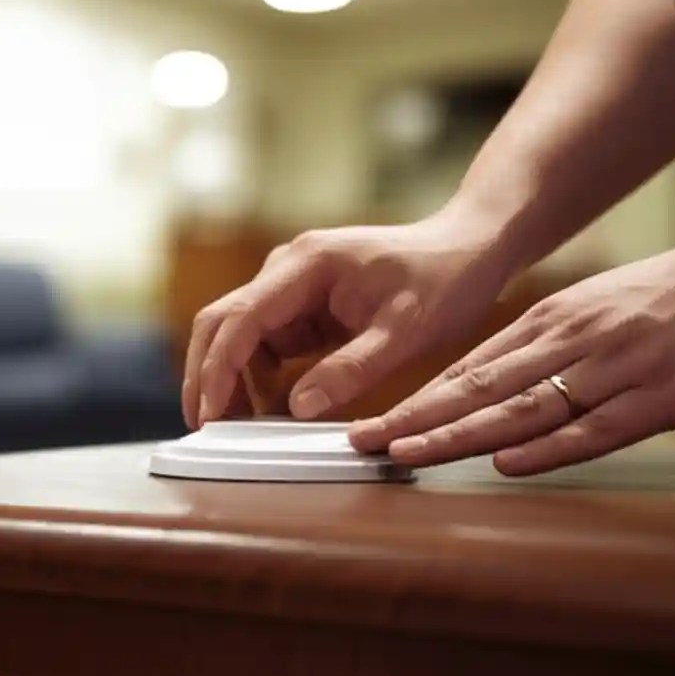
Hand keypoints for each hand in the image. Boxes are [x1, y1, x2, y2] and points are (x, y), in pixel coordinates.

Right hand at [182, 209, 512, 428]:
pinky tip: (271, 409)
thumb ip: (352, 369)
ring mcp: (292, 287)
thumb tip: (297, 408)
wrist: (467, 247)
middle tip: (206, 428)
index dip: (218, 369)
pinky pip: (266, 344)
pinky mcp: (303, 306)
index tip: (210, 414)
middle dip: (207, 375)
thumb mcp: (407, 331)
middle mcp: (288, 269)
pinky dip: (259, 377)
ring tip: (240, 428)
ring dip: (232, 379)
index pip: (241, 318)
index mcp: (306, 264)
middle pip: (220, 321)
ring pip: (238, 335)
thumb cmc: (444, 280)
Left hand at [349, 224, 674, 475]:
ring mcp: (615, 367)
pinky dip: (547, 447)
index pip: (469, 368)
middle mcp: (572, 339)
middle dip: (415, 418)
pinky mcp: (662, 397)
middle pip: (479, 386)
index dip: (417, 400)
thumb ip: (545, 344)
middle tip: (364, 441)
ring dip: (456, 433)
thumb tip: (491, 387)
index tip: (374, 424)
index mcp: (553, 319)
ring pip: (521, 406)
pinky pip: (594, 427)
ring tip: (407, 453)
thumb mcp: (596, 308)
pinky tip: (506, 461)